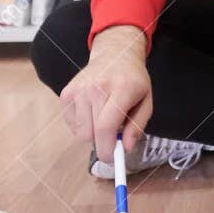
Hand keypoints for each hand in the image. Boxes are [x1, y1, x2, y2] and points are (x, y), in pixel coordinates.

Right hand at [59, 25, 153, 162]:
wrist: (114, 53)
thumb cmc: (133, 80)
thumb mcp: (146, 101)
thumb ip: (138, 126)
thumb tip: (126, 148)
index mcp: (121, 89)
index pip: (106, 127)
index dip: (108, 149)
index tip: (113, 158)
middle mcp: (96, 88)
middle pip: (91, 134)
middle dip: (103, 144)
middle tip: (113, 137)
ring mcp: (78, 90)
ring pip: (80, 133)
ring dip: (92, 133)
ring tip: (103, 117)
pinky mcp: (66, 93)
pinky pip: (72, 125)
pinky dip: (82, 125)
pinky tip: (92, 111)